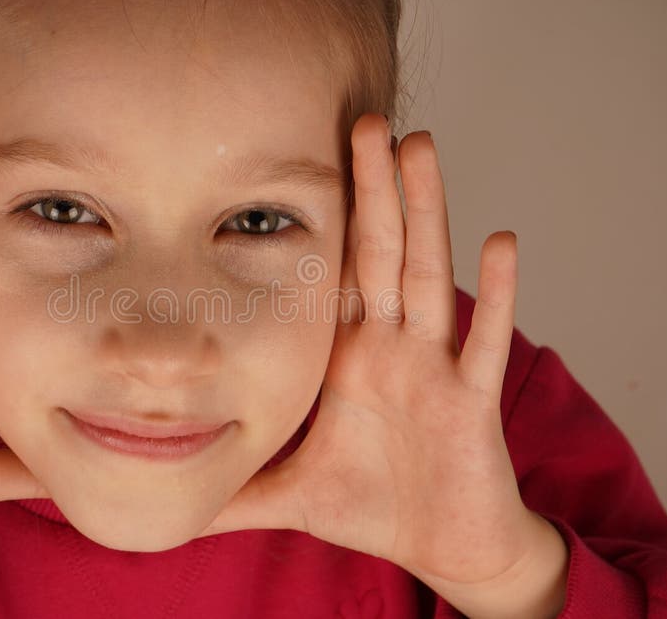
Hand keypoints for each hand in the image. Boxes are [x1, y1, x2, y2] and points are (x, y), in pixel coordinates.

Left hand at [200, 116, 535, 588]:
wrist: (442, 546)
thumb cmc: (369, 507)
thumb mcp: (286, 493)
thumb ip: (231, 492)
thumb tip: (166, 505)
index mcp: (348, 359)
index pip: (338, 275)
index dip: (328, 221)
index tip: (311, 161)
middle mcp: (391, 349)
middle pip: (382, 255)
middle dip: (375, 190)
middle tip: (365, 121)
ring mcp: (434, 368)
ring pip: (428, 277)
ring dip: (427, 213)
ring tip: (419, 149)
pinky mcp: (471, 400)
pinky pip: (484, 341)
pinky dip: (496, 294)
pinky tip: (499, 241)